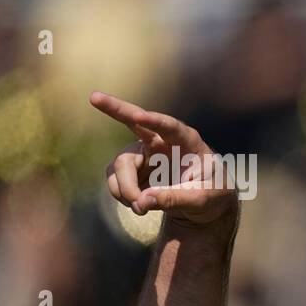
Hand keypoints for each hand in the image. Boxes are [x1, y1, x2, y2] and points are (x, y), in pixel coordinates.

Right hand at [91, 91, 238, 224]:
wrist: (205, 202)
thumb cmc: (211, 192)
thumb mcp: (203, 199)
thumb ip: (176, 199)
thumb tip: (142, 201)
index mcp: (188, 142)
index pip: (171, 127)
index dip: (155, 121)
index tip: (140, 115)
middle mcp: (162, 142)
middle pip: (135, 121)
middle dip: (114, 109)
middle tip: (94, 97)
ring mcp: (143, 153)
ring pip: (121, 165)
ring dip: (125, 188)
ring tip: (141, 209)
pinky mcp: (131, 169)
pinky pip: (115, 180)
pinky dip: (122, 195)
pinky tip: (138, 204)